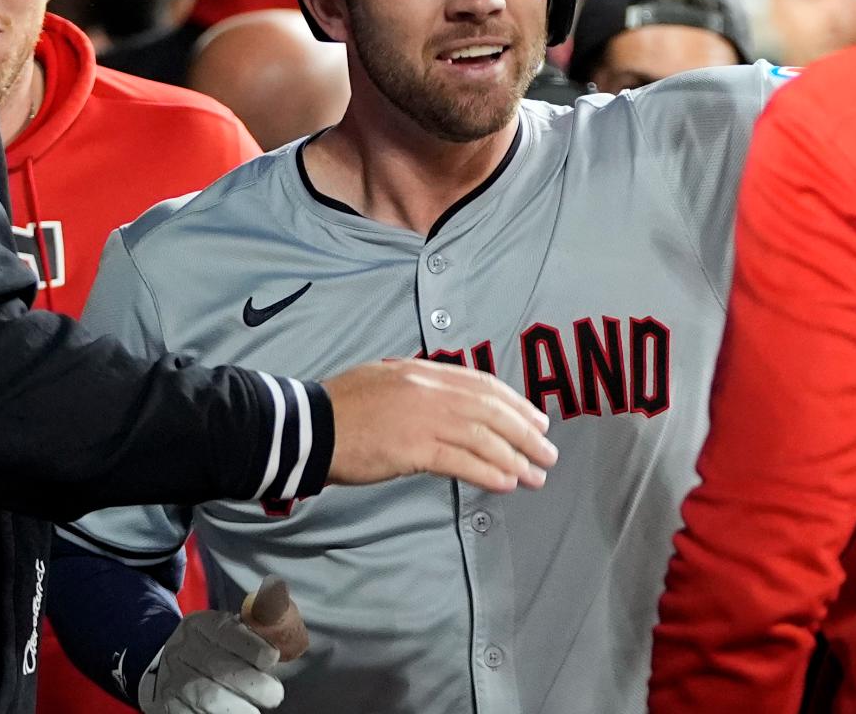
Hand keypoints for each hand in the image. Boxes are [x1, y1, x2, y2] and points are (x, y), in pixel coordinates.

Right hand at [139, 581, 307, 713]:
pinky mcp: (168, 704)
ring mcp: (173, 678)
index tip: (272, 658)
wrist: (166, 666)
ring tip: (253, 710)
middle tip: (273, 694)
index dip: (252, 646)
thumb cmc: (210, 649)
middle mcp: (184, 650)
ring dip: (237, 707)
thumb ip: (255, 631)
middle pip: (219, 669)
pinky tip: (234, 712)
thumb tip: (287, 630)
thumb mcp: (227, 630)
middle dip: (253, 684)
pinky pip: (193, 713)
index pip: (226, 631)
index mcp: (201, 625)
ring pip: (207, 697)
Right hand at [322, 359, 557, 492]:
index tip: (535, 420)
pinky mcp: (411, 448)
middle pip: (491, 410)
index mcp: (422, 371)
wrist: (307, 424)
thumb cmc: (341, 407)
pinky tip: (506, 483)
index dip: (514, 403)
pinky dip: (488, 472)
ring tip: (535, 476)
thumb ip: (419, 389)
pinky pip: (460, 461)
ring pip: (482, 437)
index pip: (482, 385)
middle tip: (547, 453)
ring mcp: (420, 418)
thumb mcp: (385, 380)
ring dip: (515, 458)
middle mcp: (428, 390)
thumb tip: (449, 405)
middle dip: (525, 433)